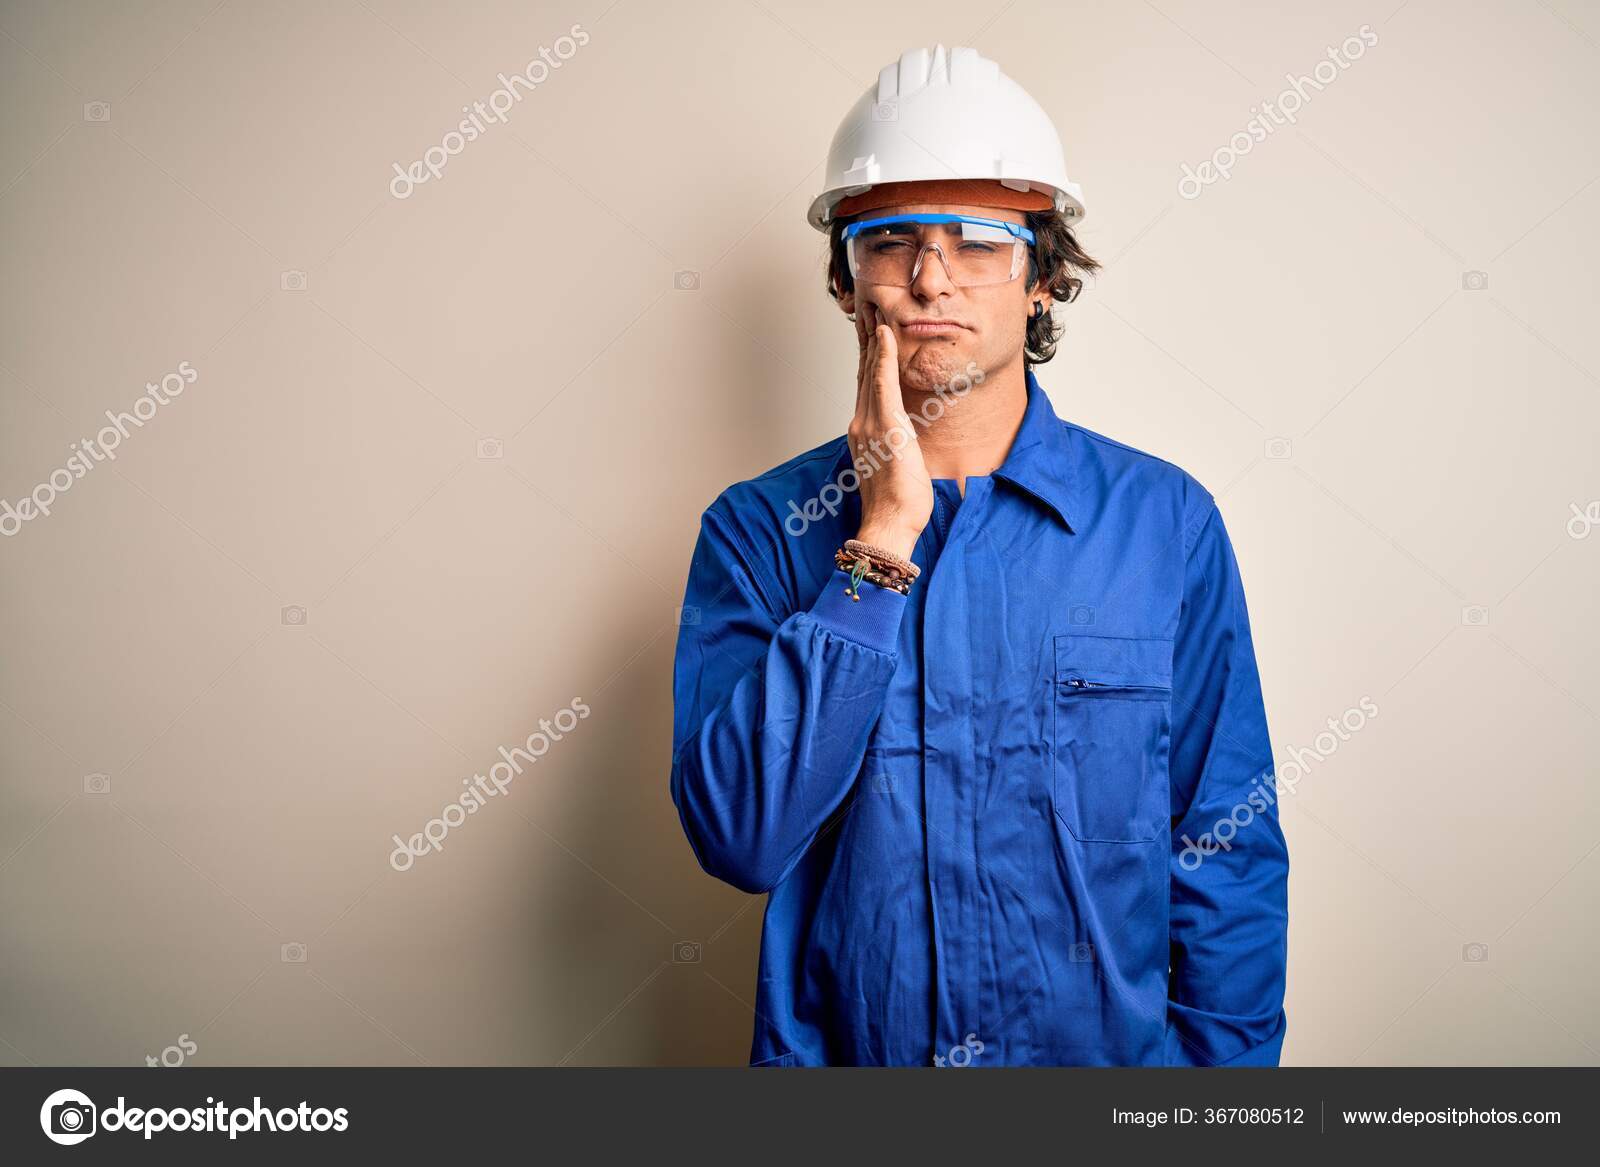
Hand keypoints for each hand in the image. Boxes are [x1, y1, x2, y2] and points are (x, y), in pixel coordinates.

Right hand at [850, 302, 932, 561]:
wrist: (890, 525)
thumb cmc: (898, 505)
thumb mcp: (897, 469)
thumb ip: (897, 449)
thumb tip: (905, 443)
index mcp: (865, 433)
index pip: (866, 387)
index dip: (868, 358)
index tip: (872, 334)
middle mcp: (861, 423)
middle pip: (862, 373)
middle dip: (866, 341)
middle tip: (869, 310)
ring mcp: (870, 424)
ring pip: (868, 371)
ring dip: (872, 339)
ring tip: (876, 311)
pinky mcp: (884, 427)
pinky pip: (881, 383)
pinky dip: (882, 357)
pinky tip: (885, 336)